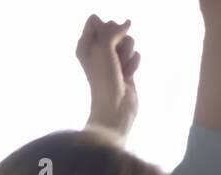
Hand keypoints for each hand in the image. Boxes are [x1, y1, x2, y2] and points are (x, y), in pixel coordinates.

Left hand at [77, 16, 140, 135]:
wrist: (115, 106)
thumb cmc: (104, 78)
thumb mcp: (103, 48)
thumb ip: (113, 31)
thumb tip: (127, 22)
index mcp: (85, 43)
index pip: (96, 21)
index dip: (106, 26)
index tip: (109, 38)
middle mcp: (98, 50)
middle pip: (114, 30)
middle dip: (119, 40)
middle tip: (116, 56)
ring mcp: (113, 60)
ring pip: (127, 43)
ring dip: (128, 54)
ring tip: (123, 68)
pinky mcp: (126, 69)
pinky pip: (135, 56)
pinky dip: (134, 65)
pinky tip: (129, 76)